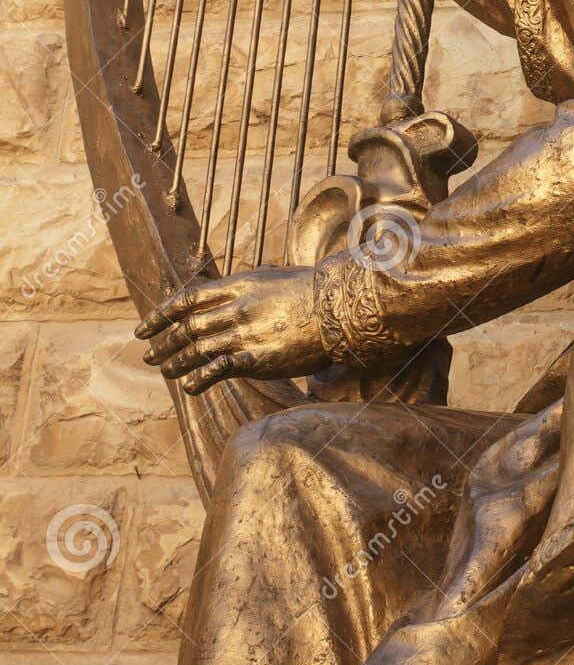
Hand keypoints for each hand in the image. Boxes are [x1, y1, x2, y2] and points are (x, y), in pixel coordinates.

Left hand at [136, 267, 329, 395]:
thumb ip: (249, 286)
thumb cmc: (311, 292)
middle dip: (163, 343)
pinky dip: (199, 379)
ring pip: (196, 350)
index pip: (186, 300)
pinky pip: (217, 370)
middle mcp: (234, 309)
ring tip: (165, 372)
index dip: (160, 315)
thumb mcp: (273, 277)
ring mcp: (244, 334)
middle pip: (186, 327)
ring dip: (175, 363)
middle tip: (149, 355)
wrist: (338, 309)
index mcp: (237, 286)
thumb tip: (235, 290)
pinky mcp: (256, 359)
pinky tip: (191, 387)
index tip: (144, 328)